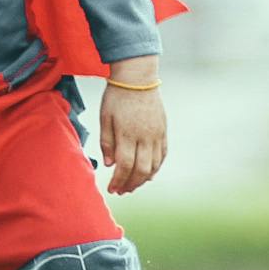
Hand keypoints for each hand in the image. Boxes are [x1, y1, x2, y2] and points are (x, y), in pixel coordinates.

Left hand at [99, 66, 166, 194]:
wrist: (138, 78)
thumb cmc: (117, 97)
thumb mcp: (105, 118)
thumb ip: (107, 142)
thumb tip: (110, 164)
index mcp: (127, 133)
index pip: (125, 165)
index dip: (119, 181)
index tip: (112, 189)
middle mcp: (145, 136)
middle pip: (141, 169)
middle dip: (131, 184)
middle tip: (121, 191)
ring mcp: (157, 134)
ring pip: (154, 165)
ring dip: (143, 179)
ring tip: (132, 185)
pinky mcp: (163, 130)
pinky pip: (162, 154)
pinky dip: (155, 167)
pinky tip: (147, 174)